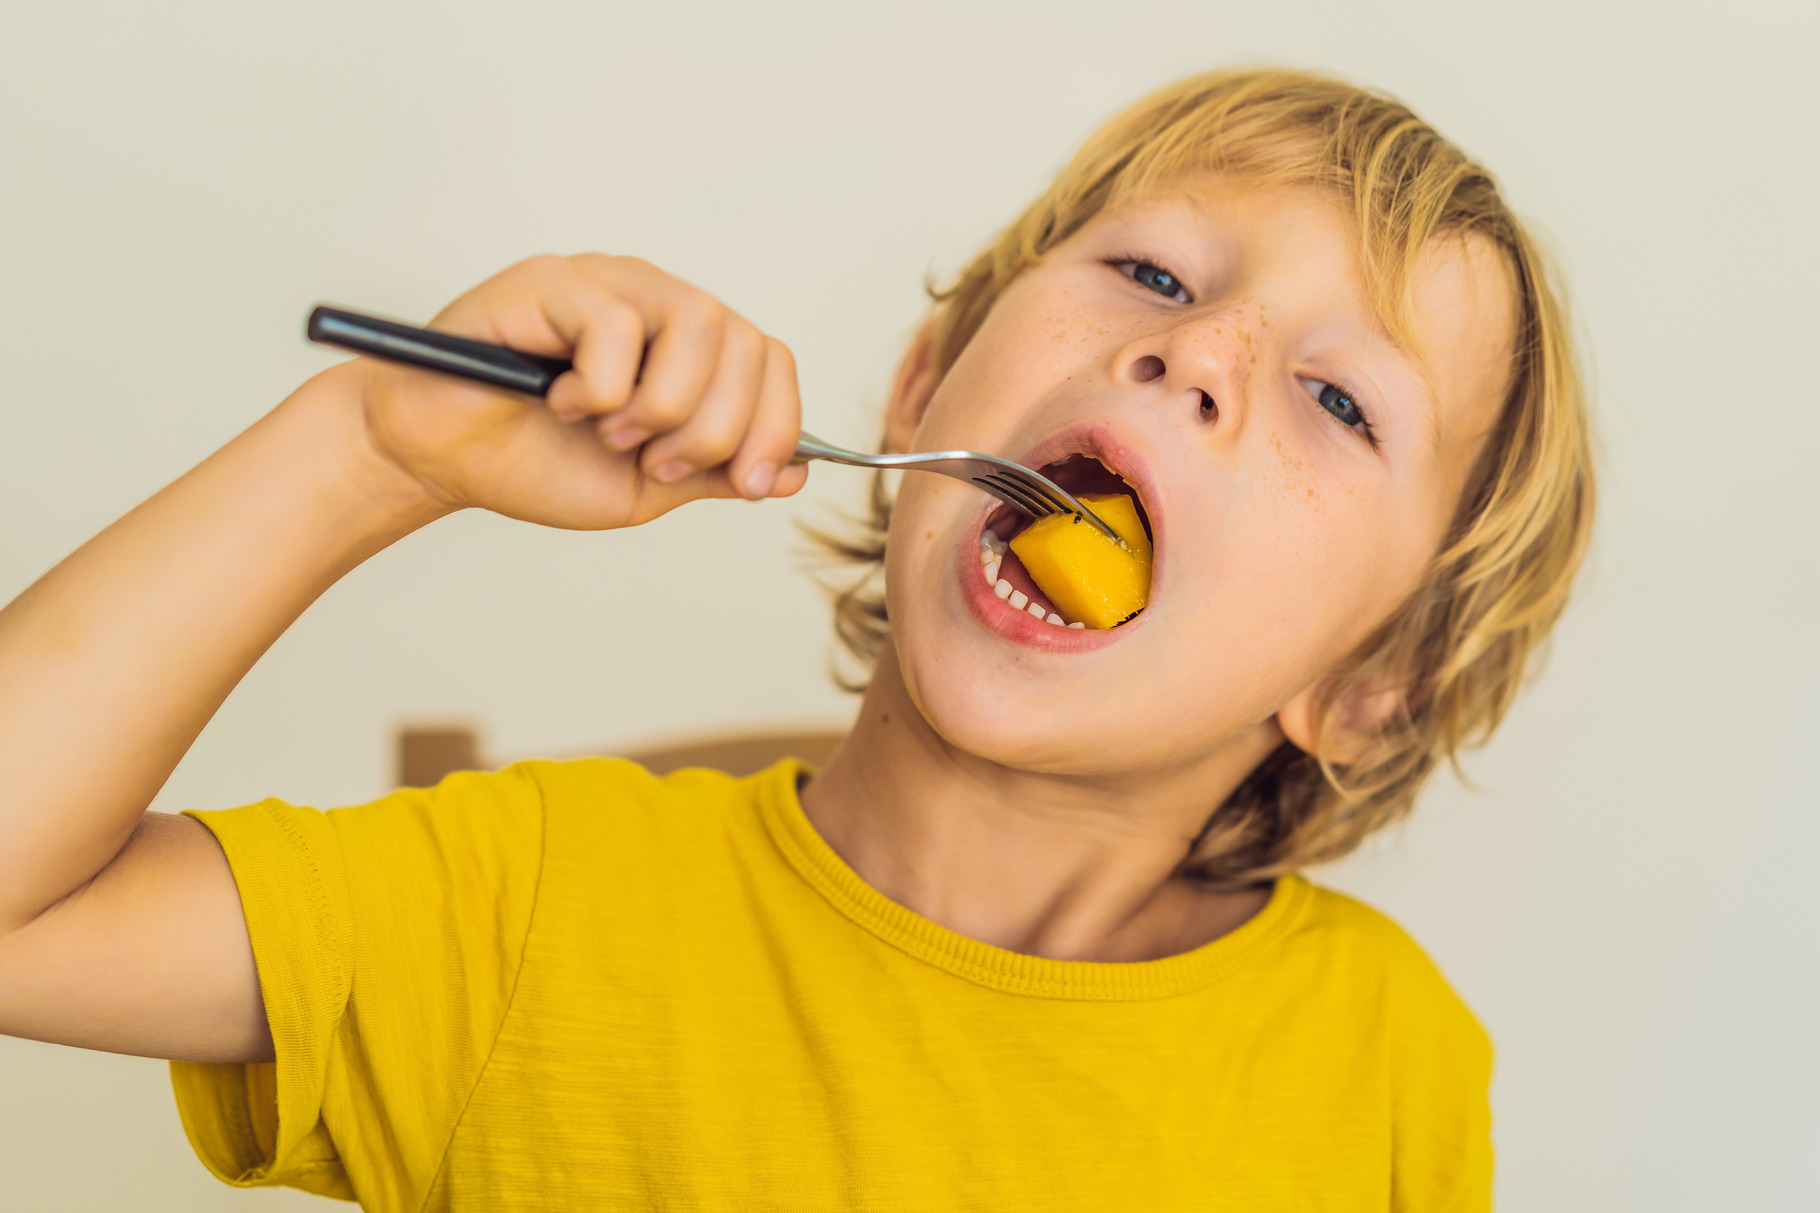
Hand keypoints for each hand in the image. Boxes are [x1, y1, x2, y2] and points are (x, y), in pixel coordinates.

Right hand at [348, 254, 808, 528]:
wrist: (440, 461)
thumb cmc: (534, 462)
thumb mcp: (648, 486)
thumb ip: (720, 470)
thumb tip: (799, 467)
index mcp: (686, 346)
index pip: (770, 360)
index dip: (777, 425)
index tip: (751, 483)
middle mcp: (656, 301)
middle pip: (746, 342)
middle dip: (715, 428)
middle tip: (654, 461)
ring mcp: (607, 284)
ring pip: (698, 324)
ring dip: (663, 406)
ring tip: (609, 431)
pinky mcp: (552, 281)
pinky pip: (618, 328)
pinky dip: (601, 388)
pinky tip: (562, 401)